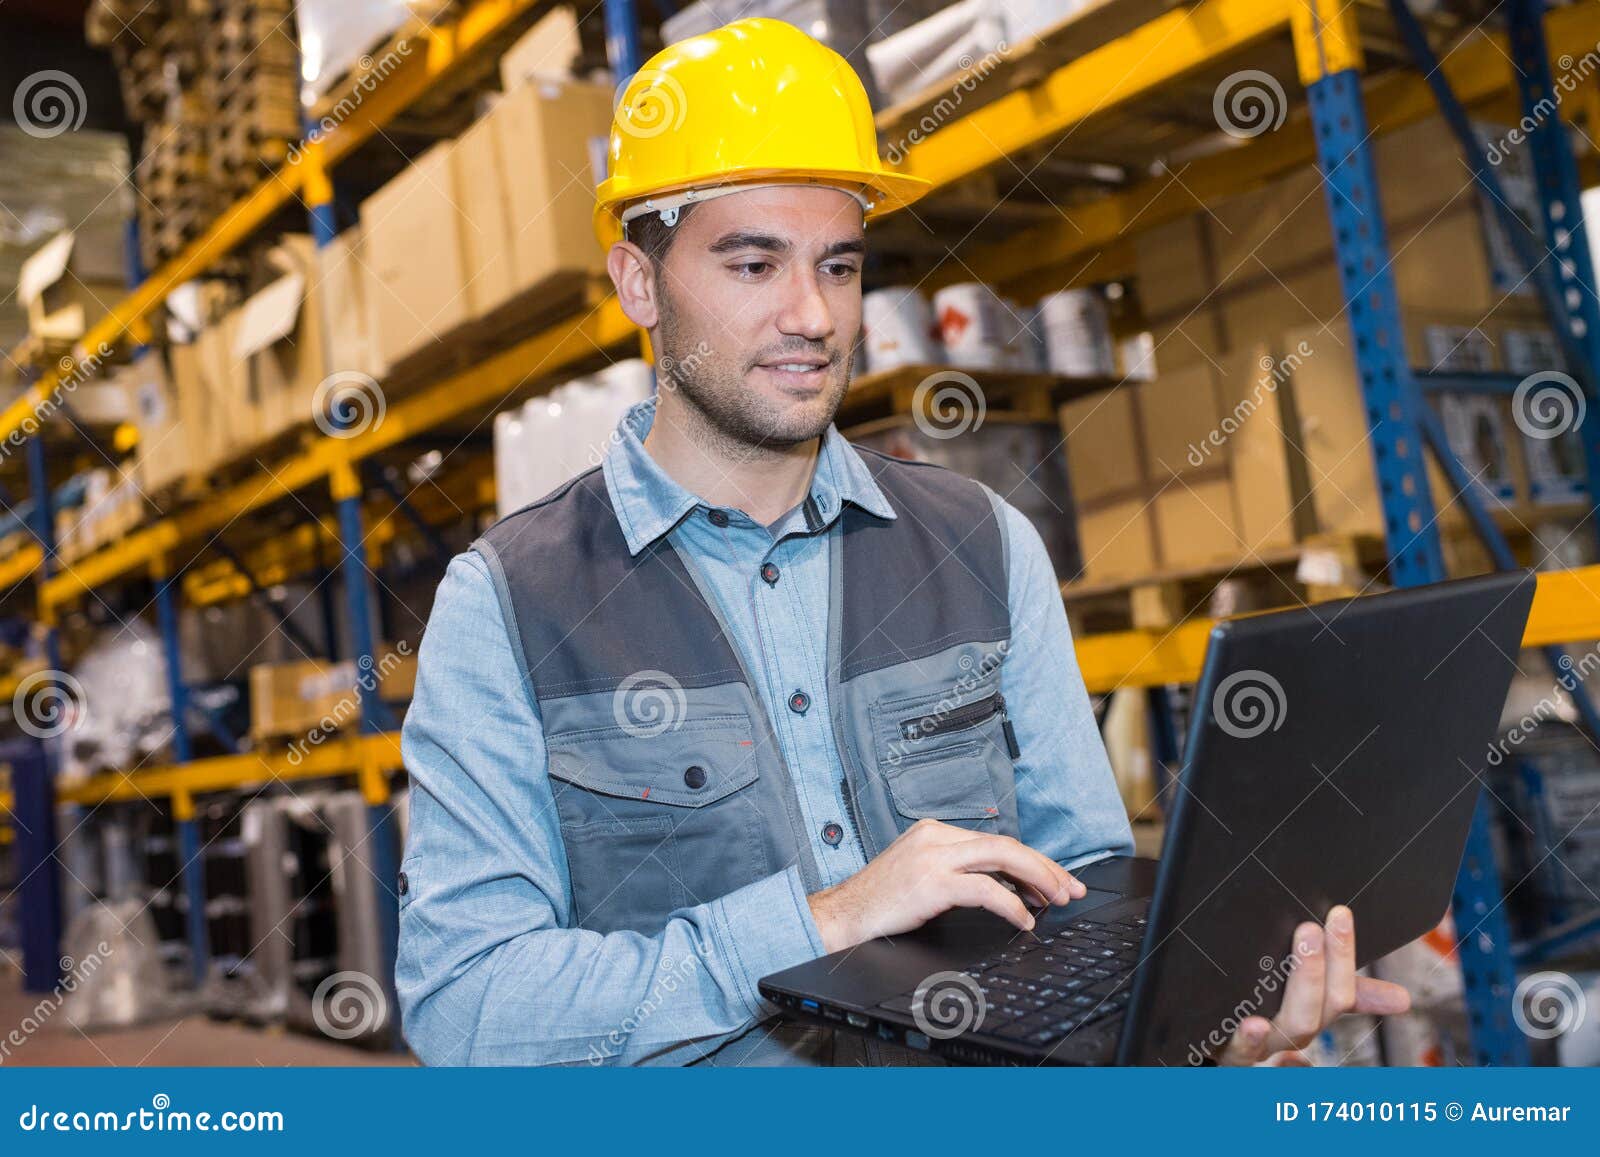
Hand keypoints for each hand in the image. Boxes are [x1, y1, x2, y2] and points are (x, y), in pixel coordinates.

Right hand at [807, 818, 1086, 952]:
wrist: (842, 917)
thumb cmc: (881, 903)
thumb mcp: (921, 875)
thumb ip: (957, 872)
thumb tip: (1006, 888)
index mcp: (935, 831)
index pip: (997, 841)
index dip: (1033, 861)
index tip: (1056, 880)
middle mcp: (936, 836)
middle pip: (1006, 844)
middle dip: (1045, 867)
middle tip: (1070, 889)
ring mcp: (933, 857)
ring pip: (1003, 857)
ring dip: (1038, 879)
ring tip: (1057, 900)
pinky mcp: (931, 883)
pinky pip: (985, 889)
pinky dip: (1012, 905)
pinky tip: (1024, 920)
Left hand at [1216, 905, 1411, 1065]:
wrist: (1204, 1043)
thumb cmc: (1256, 1011)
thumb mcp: (1299, 995)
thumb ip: (1337, 984)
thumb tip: (1403, 1000)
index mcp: (1308, 1016)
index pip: (1340, 992)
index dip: (1343, 955)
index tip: (1340, 914)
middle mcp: (1287, 1036)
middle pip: (1317, 1010)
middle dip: (1317, 969)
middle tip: (1311, 928)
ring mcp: (1257, 1047)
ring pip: (1290, 1029)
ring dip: (1298, 992)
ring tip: (1295, 958)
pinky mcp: (1222, 1050)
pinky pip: (1239, 1052)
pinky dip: (1249, 1040)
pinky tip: (1253, 1024)